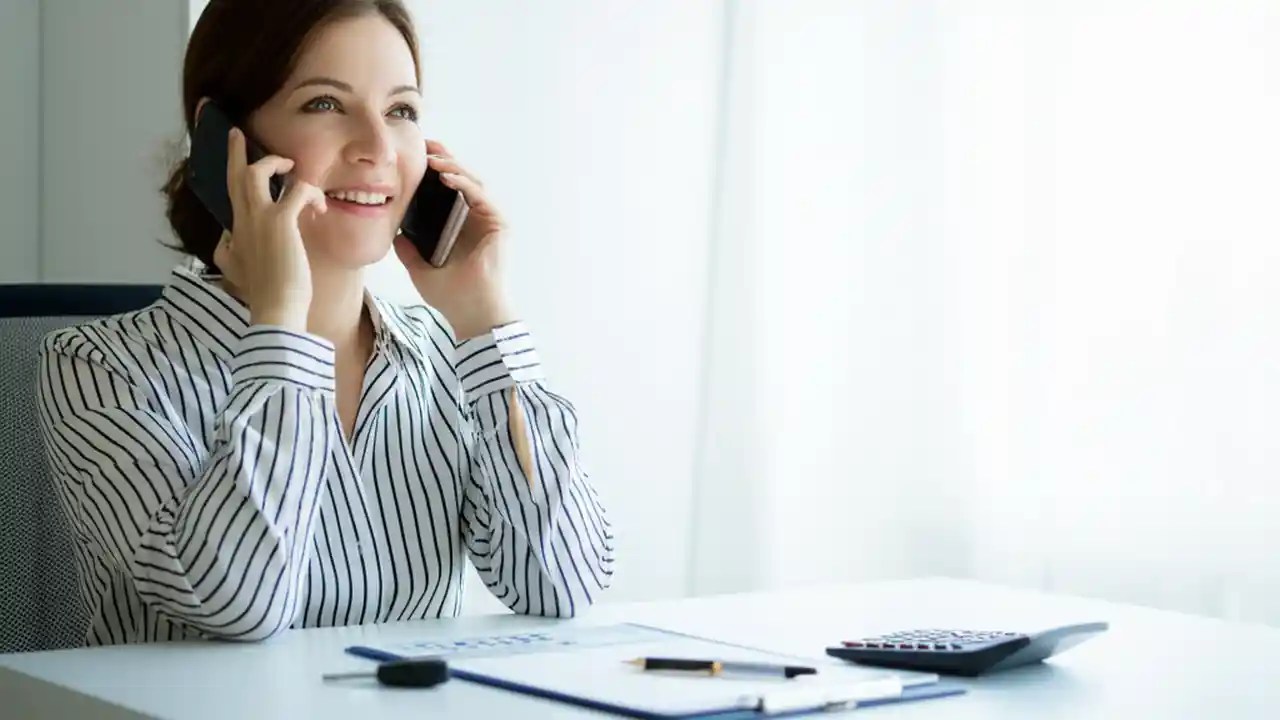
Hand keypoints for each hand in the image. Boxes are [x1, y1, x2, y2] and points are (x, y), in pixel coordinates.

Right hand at [213, 127, 327, 330]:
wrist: (275, 309)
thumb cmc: (263, 294)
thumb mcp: (237, 271)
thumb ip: (228, 253)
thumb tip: (224, 241)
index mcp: (236, 230)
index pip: (230, 192)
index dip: (230, 168)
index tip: (231, 150)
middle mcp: (243, 220)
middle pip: (236, 175)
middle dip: (237, 151)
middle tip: (238, 134)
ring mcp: (259, 219)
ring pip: (258, 173)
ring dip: (278, 165)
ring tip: (294, 171)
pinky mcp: (280, 222)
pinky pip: (297, 190)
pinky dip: (310, 193)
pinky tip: (319, 207)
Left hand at [394, 139, 513, 340]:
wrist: (470, 312)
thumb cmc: (450, 295)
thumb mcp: (419, 267)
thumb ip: (408, 249)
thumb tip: (393, 233)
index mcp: (459, 226)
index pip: (447, 190)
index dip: (434, 171)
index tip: (415, 156)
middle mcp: (476, 220)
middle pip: (461, 179)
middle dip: (443, 159)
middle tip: (424, 144)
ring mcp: (489, 220)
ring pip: (472, 182)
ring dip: (452, 167)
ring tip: (432, 158)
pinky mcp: (498, 224)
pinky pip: (481, 195)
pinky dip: (464, 183)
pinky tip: (447, 176)